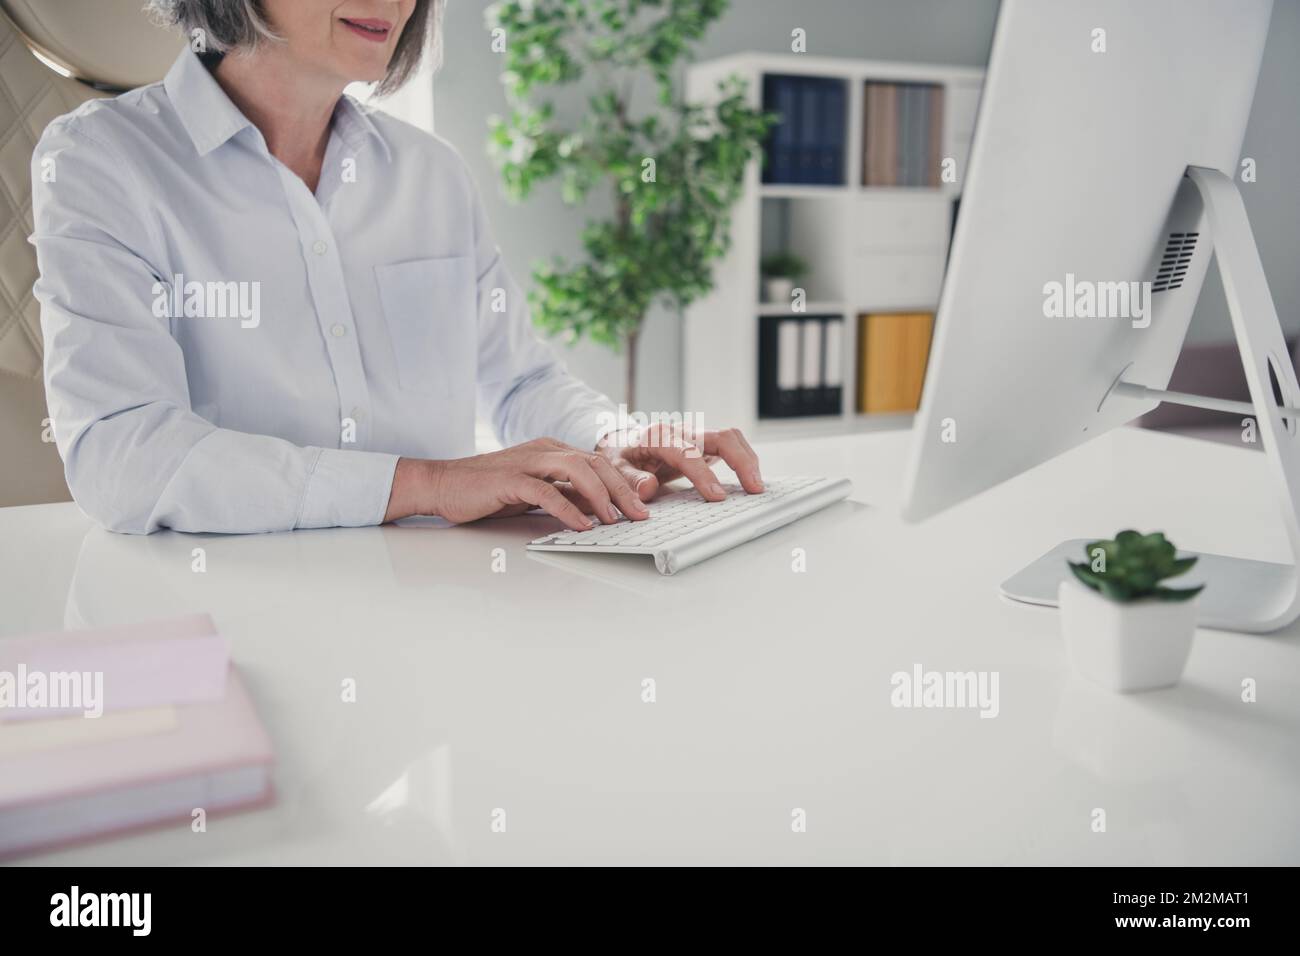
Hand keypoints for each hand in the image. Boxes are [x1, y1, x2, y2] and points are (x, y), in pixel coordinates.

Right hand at [384, 438, 649, 529]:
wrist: (442, 485)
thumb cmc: (486, 491)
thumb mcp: (535, 493)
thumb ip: (564, 495)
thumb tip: (597, 510)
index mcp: (552, 450)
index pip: (598, 462)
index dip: (623, 484)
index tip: (641, 507)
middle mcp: (544, 450)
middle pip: (595, 463)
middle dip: (622, 490)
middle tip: (640, 515)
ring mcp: (527, 462)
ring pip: (577, 470)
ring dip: (600, 496)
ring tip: (615, 519)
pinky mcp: (510, 479)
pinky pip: (546, 491)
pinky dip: (568, 509)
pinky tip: (582, 525)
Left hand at [598, 424, 763, 502]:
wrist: (620, 442)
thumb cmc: (619, 457)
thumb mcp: (613, 470)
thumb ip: (629, 480)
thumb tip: (649, 488)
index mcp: (658, 436)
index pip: (687, 453)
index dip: (703, 474)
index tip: (717, 496)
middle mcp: (681, 431)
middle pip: (720, 436)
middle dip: (741, 461)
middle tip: (754, 488)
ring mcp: (695, 435)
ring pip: (730, 437)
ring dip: (747, 459)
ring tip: (756, 486)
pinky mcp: (703, 443)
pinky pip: (729, 446)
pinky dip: (743, 460)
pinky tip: (749, 479)